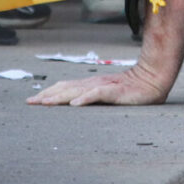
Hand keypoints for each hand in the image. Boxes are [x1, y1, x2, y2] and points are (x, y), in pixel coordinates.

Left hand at [26, 67, 170, 106]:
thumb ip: (93, 97)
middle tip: (30, 102)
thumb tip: (75, 104)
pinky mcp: (115, 91)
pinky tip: (75, 104)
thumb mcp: (108, 94)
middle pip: (66, 88)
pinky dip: (85, 98)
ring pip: (77, 91)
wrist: (153, 79)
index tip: (33, 100)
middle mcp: (93, 83)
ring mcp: (104, 86)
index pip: (65, 87)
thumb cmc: (132, 89)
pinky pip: (97, 94)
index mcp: (91, 84)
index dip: (49, 93)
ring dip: (60, 97)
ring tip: (45, 103)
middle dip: (47, 95)